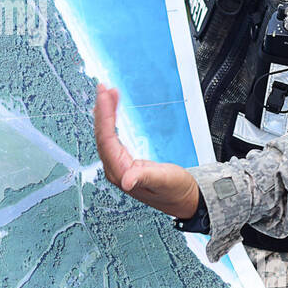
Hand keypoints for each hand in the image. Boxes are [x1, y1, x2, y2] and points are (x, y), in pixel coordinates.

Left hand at [93, 83, 199, 218]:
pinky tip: (111, 111)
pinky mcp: (124, 161)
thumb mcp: (164, 182)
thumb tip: (126, 180)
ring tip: (106, 94)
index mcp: (121, 173)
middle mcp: (116, 169)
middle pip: (102, 135)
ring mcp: (118, 165)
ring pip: (105, 135)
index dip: (105, 116)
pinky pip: (111, 137)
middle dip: (102, 110)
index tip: (105, 95)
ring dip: (105, 113)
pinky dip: (111, 121)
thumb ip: (145, 178)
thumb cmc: (176, 192)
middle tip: (103, 88)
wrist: (185, 200)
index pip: (107, 140)